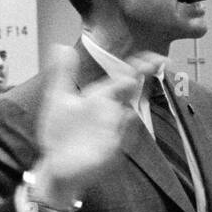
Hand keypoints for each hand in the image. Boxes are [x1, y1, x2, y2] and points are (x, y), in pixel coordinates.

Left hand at [30, 47, 155, 207]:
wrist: (56, 166)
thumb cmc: (61, 133)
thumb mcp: (58, 98)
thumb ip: (64, 73)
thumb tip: (62, 45)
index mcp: (103, 97)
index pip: (125, 77)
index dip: (140, 66)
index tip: (155, 58)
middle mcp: (113, 113)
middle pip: (132, 94)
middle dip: (140, 81)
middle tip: (148, 68)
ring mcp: (115, 133)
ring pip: (130, 117)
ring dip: (132, 106)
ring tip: (135, 91)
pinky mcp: (111, 153)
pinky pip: (122, 141)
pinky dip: (125, 131)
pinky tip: (125, 118)